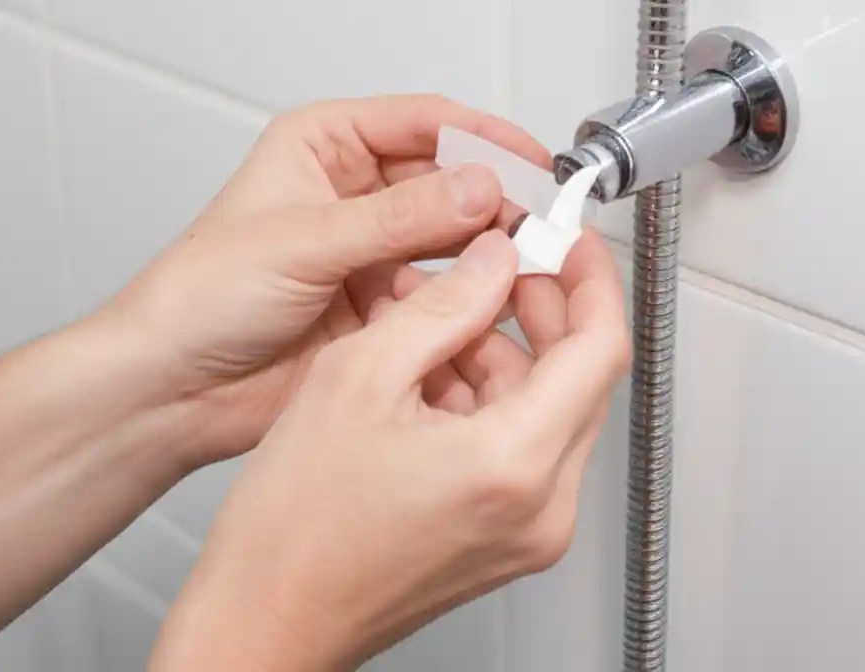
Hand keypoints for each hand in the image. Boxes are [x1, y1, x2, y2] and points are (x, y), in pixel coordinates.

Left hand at [98, 95, 551, 464]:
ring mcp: (371, 254)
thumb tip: (480, 187)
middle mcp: (354, 196)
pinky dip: (468, 302)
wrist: (171, 388)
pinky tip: (489, 307)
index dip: (483, 139)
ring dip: (487, 253)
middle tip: (542, 222)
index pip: (424, 124)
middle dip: (495, 200)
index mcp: (324, 147)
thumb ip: (400, 218)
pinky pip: (443, 296)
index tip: (534, 164)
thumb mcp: (303, 242)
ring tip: (526, 266)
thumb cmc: (199, 298)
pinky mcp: (382, 310)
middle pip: (448, 181)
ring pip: (452, 241)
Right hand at [150, 229, 630, 670]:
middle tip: (497, 266)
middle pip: (577, 379)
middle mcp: (541, 508)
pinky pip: (521, 450)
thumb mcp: (358, 378)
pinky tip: (429, 376)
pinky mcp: (506, 543)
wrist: (265, 621)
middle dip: (539, 313)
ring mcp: (528, 532)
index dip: (590, 281)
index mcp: (514, 465)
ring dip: (502, 357)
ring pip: (545, 412)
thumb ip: (442, 307)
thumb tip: (492, 262)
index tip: (571, 243)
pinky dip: (486, 404)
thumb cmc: (292, 532)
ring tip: (432, 322)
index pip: (599, 348)